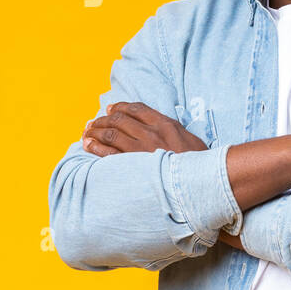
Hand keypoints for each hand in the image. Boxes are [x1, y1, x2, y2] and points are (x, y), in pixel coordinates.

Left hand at [82, 102, 208, 156]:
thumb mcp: (189, 138)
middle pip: (119, 119)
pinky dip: (95, 146)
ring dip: (95, 131)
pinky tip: (88, 145)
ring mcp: (141, 150)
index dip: (120, 107)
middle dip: (103, 119)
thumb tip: (160, 127)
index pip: (137, 108)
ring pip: (110, 133)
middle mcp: (151, 133)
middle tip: (93, 122)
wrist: (203, 183)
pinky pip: (108, 153)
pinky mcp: (133, 166)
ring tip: (87, 132)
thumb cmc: (199, 163)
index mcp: (165, 124)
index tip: (110, 109)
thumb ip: (172, 130)